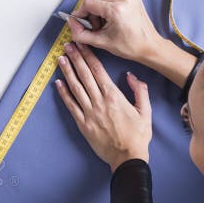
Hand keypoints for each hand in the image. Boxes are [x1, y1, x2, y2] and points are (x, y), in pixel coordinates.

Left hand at [55, 42, 151, 171]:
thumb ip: (139, 90)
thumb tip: (130, 75)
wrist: (128, 157)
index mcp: (114, 96)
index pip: (98, 70)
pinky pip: (71, 106)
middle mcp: (99, 102)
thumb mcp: (145, 110)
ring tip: (60, 59)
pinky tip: (57, 83)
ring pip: (75, 88)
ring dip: (67, 72)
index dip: (88, 56)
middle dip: (75, 58)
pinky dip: (63, 94)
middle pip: (84, 75)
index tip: (81, 45)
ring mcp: (89, 113)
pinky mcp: (83, 124)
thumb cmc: (138, 135)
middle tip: (67, 45)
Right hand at [68, 0, 162, 63]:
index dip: (80, 13)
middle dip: (90, 13)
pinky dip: (108, 9)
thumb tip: (71, 24)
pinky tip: (111, 21)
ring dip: (99, 11)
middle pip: (95, 0)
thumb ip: (81, 33)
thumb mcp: (101, 42)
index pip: (88, 3)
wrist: (150, 46)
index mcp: (116, 9)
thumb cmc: (130, 46)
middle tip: (94, 28)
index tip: (78, 22)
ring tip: (104, 26)